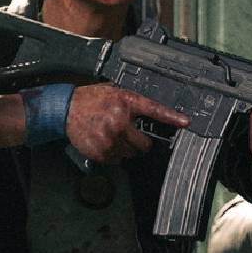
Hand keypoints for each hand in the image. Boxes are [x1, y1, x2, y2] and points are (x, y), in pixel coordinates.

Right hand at [63, 85, 189, 163]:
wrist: (65, 110)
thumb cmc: (90, 100)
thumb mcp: (113, 92)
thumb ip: (130, 102)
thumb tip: (149, 112)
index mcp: (126, 103)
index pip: (154, 110)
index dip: (172, 117)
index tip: (186, 122)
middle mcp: (120, 121)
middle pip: (144, 144)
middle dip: (139, 143)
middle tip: (128, 136)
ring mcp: (111, 138)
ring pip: (130, 154)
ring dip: (124, 149)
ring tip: (111, 138)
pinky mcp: (101, 151)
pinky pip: (116, 160)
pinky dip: (112, 155)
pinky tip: (102, 143)